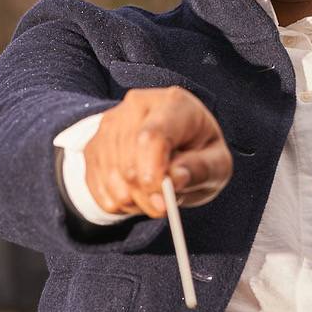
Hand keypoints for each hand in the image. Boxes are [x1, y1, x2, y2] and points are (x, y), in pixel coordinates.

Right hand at [83, 86, 233, 219]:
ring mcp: (110, 124)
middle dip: (147, 195)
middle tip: (164, 207)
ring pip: (112, 177)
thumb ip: (201, 169)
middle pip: (130, 162)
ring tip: (155, 194)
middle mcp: (137, 106)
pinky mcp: (94, 144)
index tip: (163, 202)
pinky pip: (98, 186)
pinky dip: (118, 202)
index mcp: (174, 104)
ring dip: (134, 200)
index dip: (153, 172)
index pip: (153, 136)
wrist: (172, 144)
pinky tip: (137, 192)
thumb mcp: (216, 162)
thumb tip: (176, 177)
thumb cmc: (198, 152)